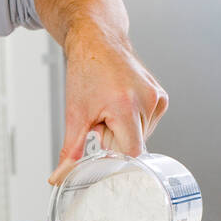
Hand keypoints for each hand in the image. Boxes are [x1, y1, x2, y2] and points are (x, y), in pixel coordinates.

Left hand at [49, 24, 167, 185]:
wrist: (98, 41)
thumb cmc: (86, 72)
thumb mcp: (74, 115)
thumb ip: (70, 152)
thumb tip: (59, 178)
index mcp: (127, 106)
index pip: (131, 154)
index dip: (116, 160)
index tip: (105, 159)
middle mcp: (148, 101)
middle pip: (133, 145)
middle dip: (114, 141)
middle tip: (100, 121)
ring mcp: (158, 99)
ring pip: (140, 137)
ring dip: (123, 132)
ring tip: (111, 110)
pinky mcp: (162, 98)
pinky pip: (146, 125)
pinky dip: (132, 122)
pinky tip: (122, 105)